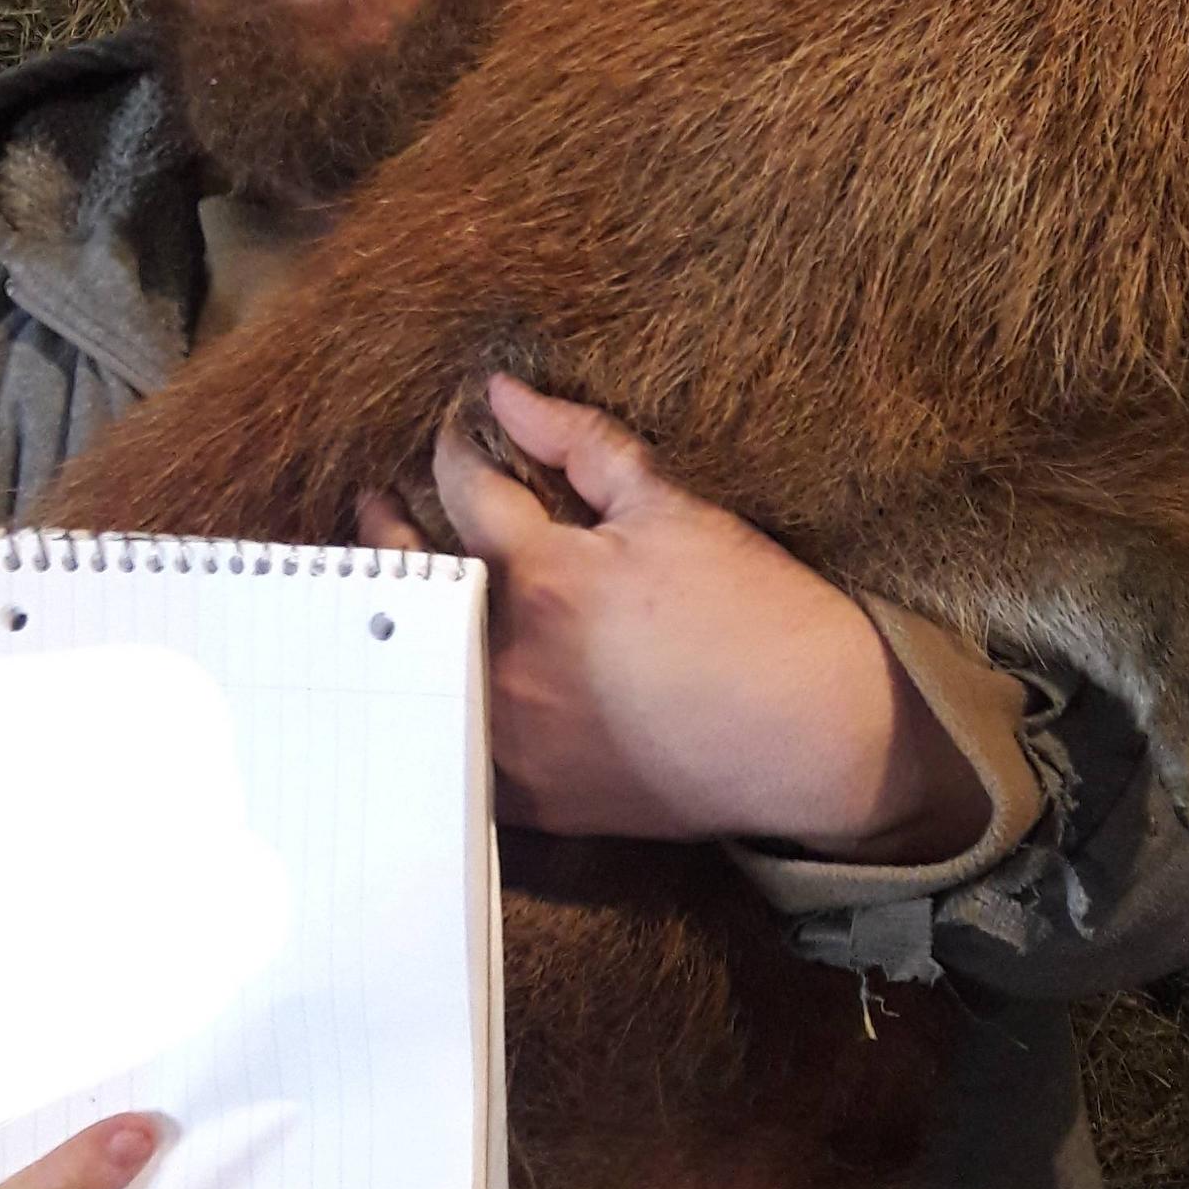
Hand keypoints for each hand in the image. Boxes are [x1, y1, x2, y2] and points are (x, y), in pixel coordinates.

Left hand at [355, 374, 988, 857]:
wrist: (815, 738)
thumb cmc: (762, 617)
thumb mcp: (676, 510)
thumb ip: (581, 445)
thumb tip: (505, 392)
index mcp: (544, 579)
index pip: (467, 491)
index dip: (456, 449)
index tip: (457, 431)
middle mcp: (509, 663)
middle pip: (414, 582)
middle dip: (388, 533)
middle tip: (373, 505)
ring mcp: (513, 738)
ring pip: (418, 667)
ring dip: (399, 620)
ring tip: (388, 588)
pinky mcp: (531, 796)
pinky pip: (449, 747)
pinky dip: (429, 706)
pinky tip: (421, 682)